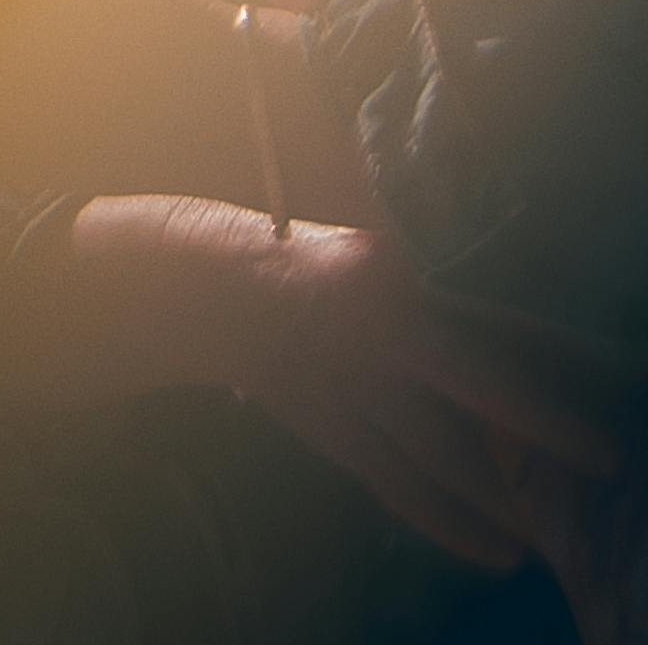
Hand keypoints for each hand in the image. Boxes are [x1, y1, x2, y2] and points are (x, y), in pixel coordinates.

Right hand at [67, 203, 630, 584]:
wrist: (202, 285)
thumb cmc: (301, 260)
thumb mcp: (369, 255)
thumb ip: (425, 284)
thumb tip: (505, 315)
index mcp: (388, 279)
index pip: (480, 328)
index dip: (541, 368)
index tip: (598, 404)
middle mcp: (375, 330)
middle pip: (475, 388)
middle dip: (542, 428)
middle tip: (604, 460)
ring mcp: (348, 384)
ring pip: (441, 454)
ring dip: (500, 494)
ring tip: (551, 527)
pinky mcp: (330, 428)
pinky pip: (400, 487)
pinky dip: (450, 522)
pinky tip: (491, 550)